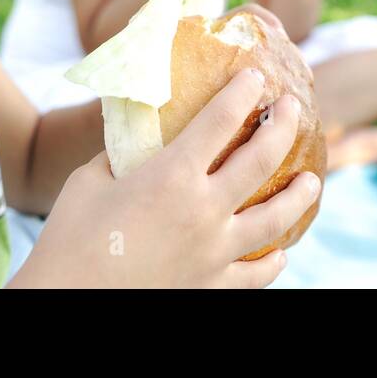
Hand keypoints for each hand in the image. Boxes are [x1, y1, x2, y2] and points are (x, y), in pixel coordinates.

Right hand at [21, 43, 319, 287]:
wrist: (64, 301)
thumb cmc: (69, 238)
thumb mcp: (89, 180)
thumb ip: (122, 155)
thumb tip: (140, 137)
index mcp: (172, 175)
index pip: (220, 120)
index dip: (242, 92)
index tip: (255, 75)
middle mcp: (203, 210)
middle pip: (261, 160)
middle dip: (283, 126)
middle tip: (292, 108)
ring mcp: (213, 252)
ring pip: (275, 219)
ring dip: (299, 195)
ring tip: (311, 181)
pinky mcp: (211, 287)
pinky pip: (255, 275)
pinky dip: (273, 262)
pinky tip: (280, 254)